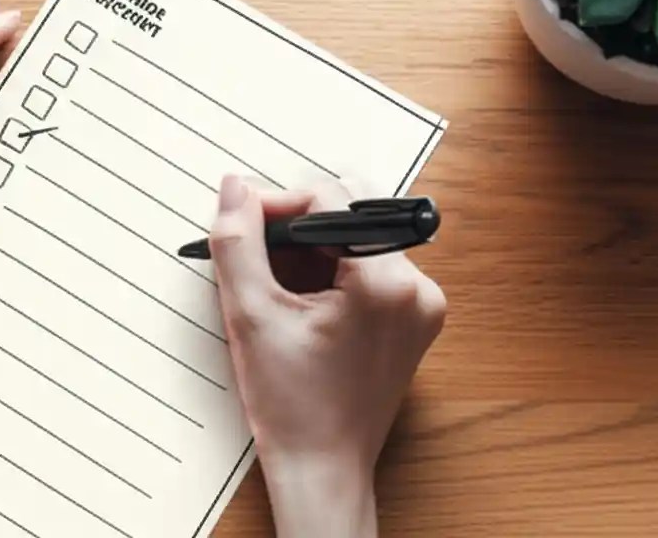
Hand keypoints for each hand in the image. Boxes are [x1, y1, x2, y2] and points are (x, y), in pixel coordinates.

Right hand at [209, 175, 445, 536]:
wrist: (322, 468)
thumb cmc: (292, 407)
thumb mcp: (251, 316)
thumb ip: (238, 242)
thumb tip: (235, 188)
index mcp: (387, 282)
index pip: (330, 197)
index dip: (277, 202)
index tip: (243, 225)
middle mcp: (418, 288)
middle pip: (351, 212)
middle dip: (298, 226)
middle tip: (261, 262)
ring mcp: (422, 305)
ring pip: (359, 237)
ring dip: (314, 250)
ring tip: (282, 292)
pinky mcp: (415, 319)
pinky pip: (372, 267)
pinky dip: (333, 272)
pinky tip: (305, 306)